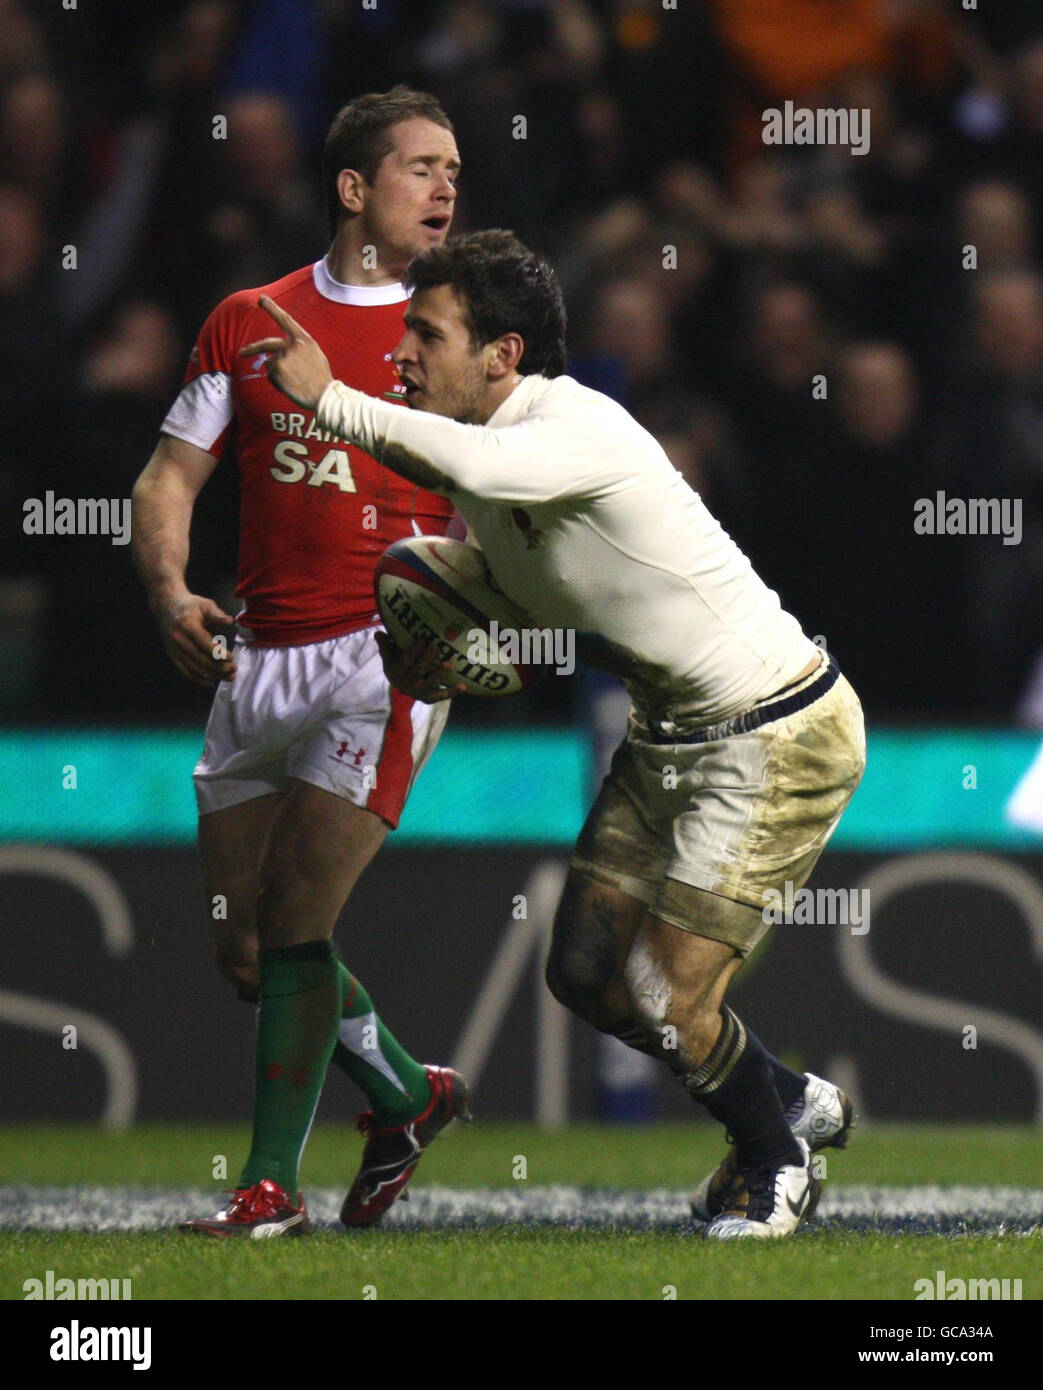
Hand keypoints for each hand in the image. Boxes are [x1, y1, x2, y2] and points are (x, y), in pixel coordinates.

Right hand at [157, 593, 237, 685]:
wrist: (166, 606)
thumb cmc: (189, 605)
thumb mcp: (205, 604)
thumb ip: (217, 614)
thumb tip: (230, 621)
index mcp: (187, 626)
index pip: (204, 644)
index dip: (218, 653)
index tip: (231, 658)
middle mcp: (179, 639)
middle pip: (200, 659)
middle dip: (218, 667)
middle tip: (233, 670)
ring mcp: (174, 649)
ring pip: (194, 667)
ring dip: (212, 675)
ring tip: (228, 677)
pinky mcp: (172, 655)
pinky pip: (185, 670)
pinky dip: (198, 678)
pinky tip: (211, 681)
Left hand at [241, 295, 332, 409]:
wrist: (324, 395)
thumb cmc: (321, 378)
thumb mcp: (314, 355)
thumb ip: (298, 347)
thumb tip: (280, 351)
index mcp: (303, 339)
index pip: (285, 319)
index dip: (272, 308)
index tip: (261, 299)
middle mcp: (291, 345)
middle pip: (266, 344)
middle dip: (252, 349)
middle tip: (242, 353)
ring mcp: (283, 356)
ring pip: (271, 364)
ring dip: (277, 373)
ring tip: (293, 382)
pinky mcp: (276, 369)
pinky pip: (271, 375)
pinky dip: (277, 381)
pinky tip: (290, 386)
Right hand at [375, 630, 467, 702]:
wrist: (401, 683)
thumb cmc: (397, 662)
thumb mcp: (389, 655)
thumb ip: (385, 644)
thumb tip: (378, 633)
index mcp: (395, 672)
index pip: (404, 662)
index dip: (413, 652)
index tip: (422, 640)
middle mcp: (406, 684)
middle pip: (417, 672)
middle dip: (427, 660)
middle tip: (436, 647)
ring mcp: (419, 692)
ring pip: (429, 684)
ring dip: (439, 674)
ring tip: (448, 664)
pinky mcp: (429, 697)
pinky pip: (441, 695)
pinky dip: (452, 692)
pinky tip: (463, 686)